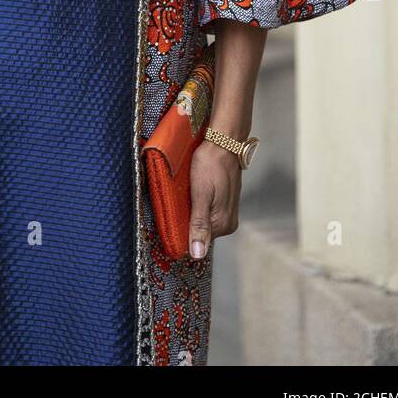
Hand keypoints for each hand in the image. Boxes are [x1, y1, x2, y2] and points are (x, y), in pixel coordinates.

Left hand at [188, 139, 241, 259]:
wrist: (223, 143)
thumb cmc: (210, 164)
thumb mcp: (201, 194)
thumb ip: (199, 225)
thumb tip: (198, 254)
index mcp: (222, 225)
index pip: (195, 242)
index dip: (180, 231)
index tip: (169, 219)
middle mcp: (228, 223)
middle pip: (199, 231)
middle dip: (185, 221)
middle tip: (176, 201)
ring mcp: (227, 213)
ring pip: (202, 221)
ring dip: (190, 212)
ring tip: (183, 196)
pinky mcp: (225, 203)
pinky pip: (207, 212)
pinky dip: (196, 206)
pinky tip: (191, 195)